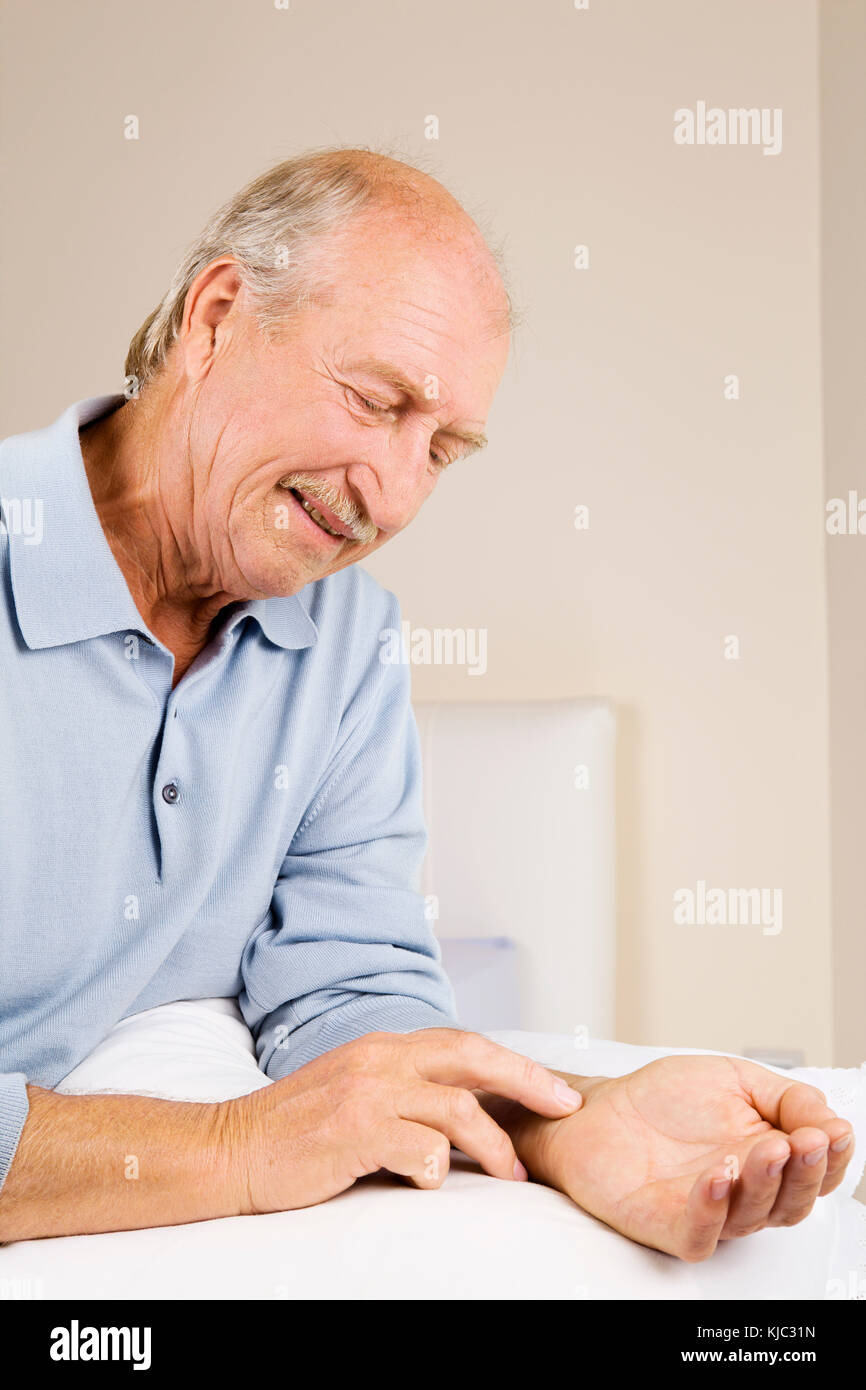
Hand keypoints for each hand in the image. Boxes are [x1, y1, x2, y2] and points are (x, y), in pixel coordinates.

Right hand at [223, 1028, 581, 1214]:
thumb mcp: (356, 1090)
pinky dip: (438, 1169)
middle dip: (529, 1081)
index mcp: (384, 1046)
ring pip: (457, 1107)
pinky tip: (431, 1183)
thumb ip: (404, 1090)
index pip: (465, 1044)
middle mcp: (381, 1058)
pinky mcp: (354, 1131)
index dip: (514, 1065)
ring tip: (512, 1176)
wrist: (231, 1150)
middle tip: (566, 1107)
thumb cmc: (295, 1130)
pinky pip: (421, 1149)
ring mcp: (368, 1092)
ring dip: (494, 1145)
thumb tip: (465, 1111)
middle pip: (474, 1058)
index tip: (554, 1088)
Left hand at [537, 1055, 854, 1260]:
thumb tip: (831, 1121)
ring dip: (764, 1183)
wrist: (598, 1108)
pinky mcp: (669, 1225)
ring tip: (764, 1148)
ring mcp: (708, 1211)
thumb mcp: (735, 1080)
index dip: (830, 1158)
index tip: (830, 1132)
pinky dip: (712, 1208)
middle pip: (792, 1202)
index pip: (814, 1173)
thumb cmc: (665, 1099)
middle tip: (803, 1142)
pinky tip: (718, 1175)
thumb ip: (788, 1098)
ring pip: (753, 1217)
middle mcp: (744, 1192)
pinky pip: (699, 1234)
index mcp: (766, 1158)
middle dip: (803, 1172)